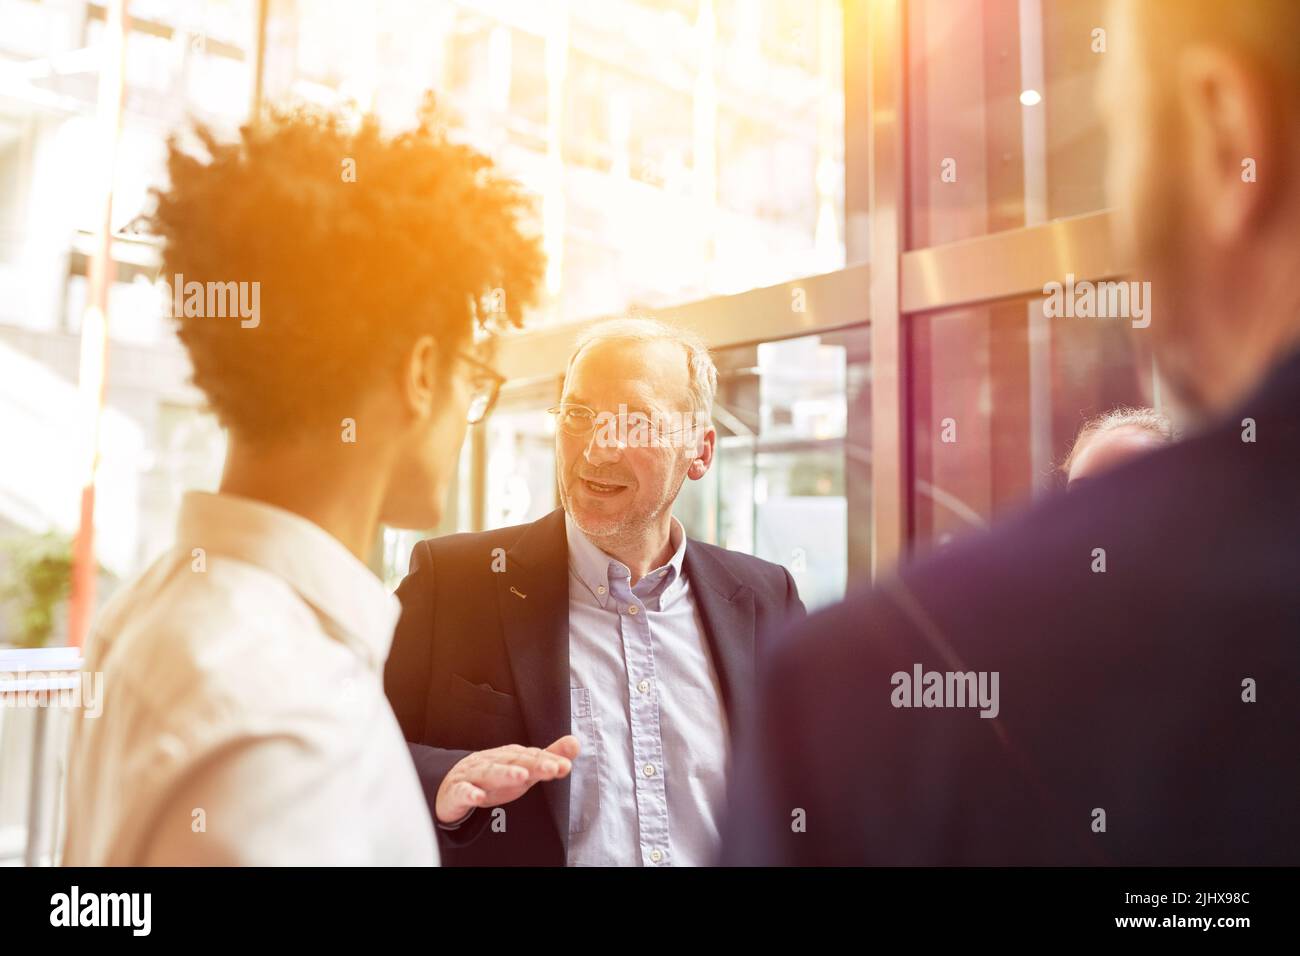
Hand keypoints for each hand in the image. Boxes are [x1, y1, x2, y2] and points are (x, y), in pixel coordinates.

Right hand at [435, 736, 579, 823]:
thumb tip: (575, 743)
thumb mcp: (522, 767)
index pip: (531, 757)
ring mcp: (474, 775)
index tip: (564, 765)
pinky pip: (463, 792)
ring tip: (521, 777)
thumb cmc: (493, 777)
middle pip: (514, 762)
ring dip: (505, 774)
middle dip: (533, 764)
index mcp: (510, 757)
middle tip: (552, 768)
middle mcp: (494, 762)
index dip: (548, 761)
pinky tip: (478, 797)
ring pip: (490, 773)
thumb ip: (548, 757)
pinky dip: (469, 794)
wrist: (452, 785)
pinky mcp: (458, 792)